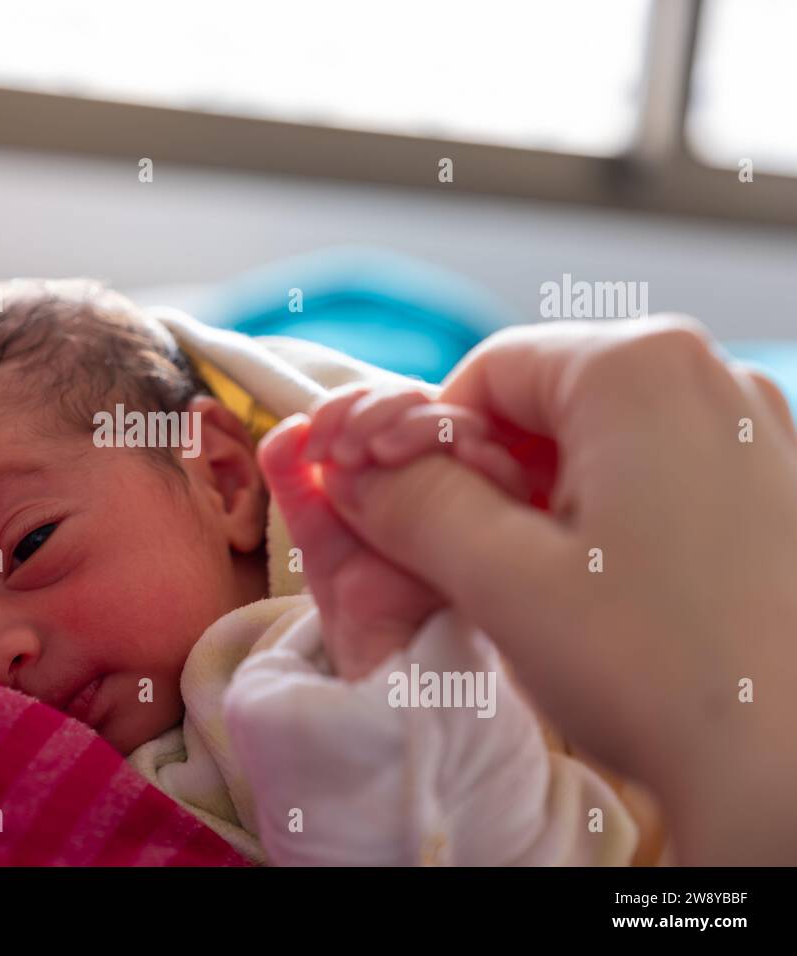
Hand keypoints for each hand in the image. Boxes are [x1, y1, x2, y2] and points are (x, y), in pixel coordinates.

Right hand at [289, 316, 796, 863]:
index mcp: (639, 366)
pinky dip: (606, 519)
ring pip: (598, 441)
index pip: (486, 369)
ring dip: (544, 503)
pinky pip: (656, 472)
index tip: (410, 517)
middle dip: (491, 475)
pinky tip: (609, 596)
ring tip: (545, 592)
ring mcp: (753, 430)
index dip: (428, 443)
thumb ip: (410, 505)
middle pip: (545, 400)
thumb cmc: (666, 672)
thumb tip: (348, 471)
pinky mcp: (775, 485)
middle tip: (474, 565)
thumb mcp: (501, 580)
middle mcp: (709, 374)